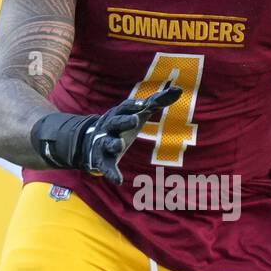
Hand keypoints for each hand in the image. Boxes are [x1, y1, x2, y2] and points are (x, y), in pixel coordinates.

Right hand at [30, 79, 181, 182]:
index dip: (135, 105)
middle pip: (116, 121)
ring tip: (120, 145)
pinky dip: (111, 173)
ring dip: (114, 143)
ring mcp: (104, 142)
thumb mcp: (137, 113)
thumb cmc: (122, 124)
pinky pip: (107, 166)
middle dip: (124, 120)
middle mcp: (110, 126)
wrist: (91, 141)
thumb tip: (179, 90)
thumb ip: (157, 102)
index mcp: (119, 114)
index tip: (145, 104)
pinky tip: (118, 180)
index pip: (126, 107)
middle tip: (135, 120)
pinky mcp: (103, 160)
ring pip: (108, 142)